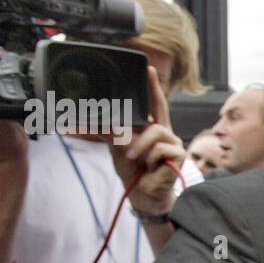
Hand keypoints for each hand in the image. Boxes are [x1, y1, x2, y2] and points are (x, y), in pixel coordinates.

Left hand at [109, 67, 185, 214]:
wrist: (142, 194)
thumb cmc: (133, 170)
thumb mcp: (117, 147)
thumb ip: (108, 133)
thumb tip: (85, 122)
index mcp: (152, 128)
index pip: (154, 103)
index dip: (153, 86)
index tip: (149, 69)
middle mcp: (166, 132)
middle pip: (159, 111)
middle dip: (151, 101)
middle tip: (141, 97)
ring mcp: (174, 143)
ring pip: (155, 132)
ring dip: (139, 146)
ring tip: (135, 158)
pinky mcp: (179, 154)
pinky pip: (160, 148)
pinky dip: (150, 158)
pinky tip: (151, 167)